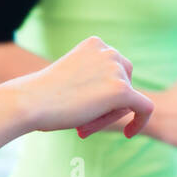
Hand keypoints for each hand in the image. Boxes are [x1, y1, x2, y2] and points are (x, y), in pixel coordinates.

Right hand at [8, 36, 155, 138]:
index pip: (114, 70)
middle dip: (109, 103)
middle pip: (125, 82)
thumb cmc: (45, 95)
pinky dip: (140, 121)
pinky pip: (145, 108)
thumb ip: (95, 81)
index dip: (103, 91)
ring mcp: (116, 70)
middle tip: (83, 122)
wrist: (32, 101)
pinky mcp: (122, 90)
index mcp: (96, 44)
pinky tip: (129, 133)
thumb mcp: (73, 77)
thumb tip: (119, 96)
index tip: (85, 106)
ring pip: (129, 100)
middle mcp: (109, 51)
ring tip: (82, 126)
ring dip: (109, 115)